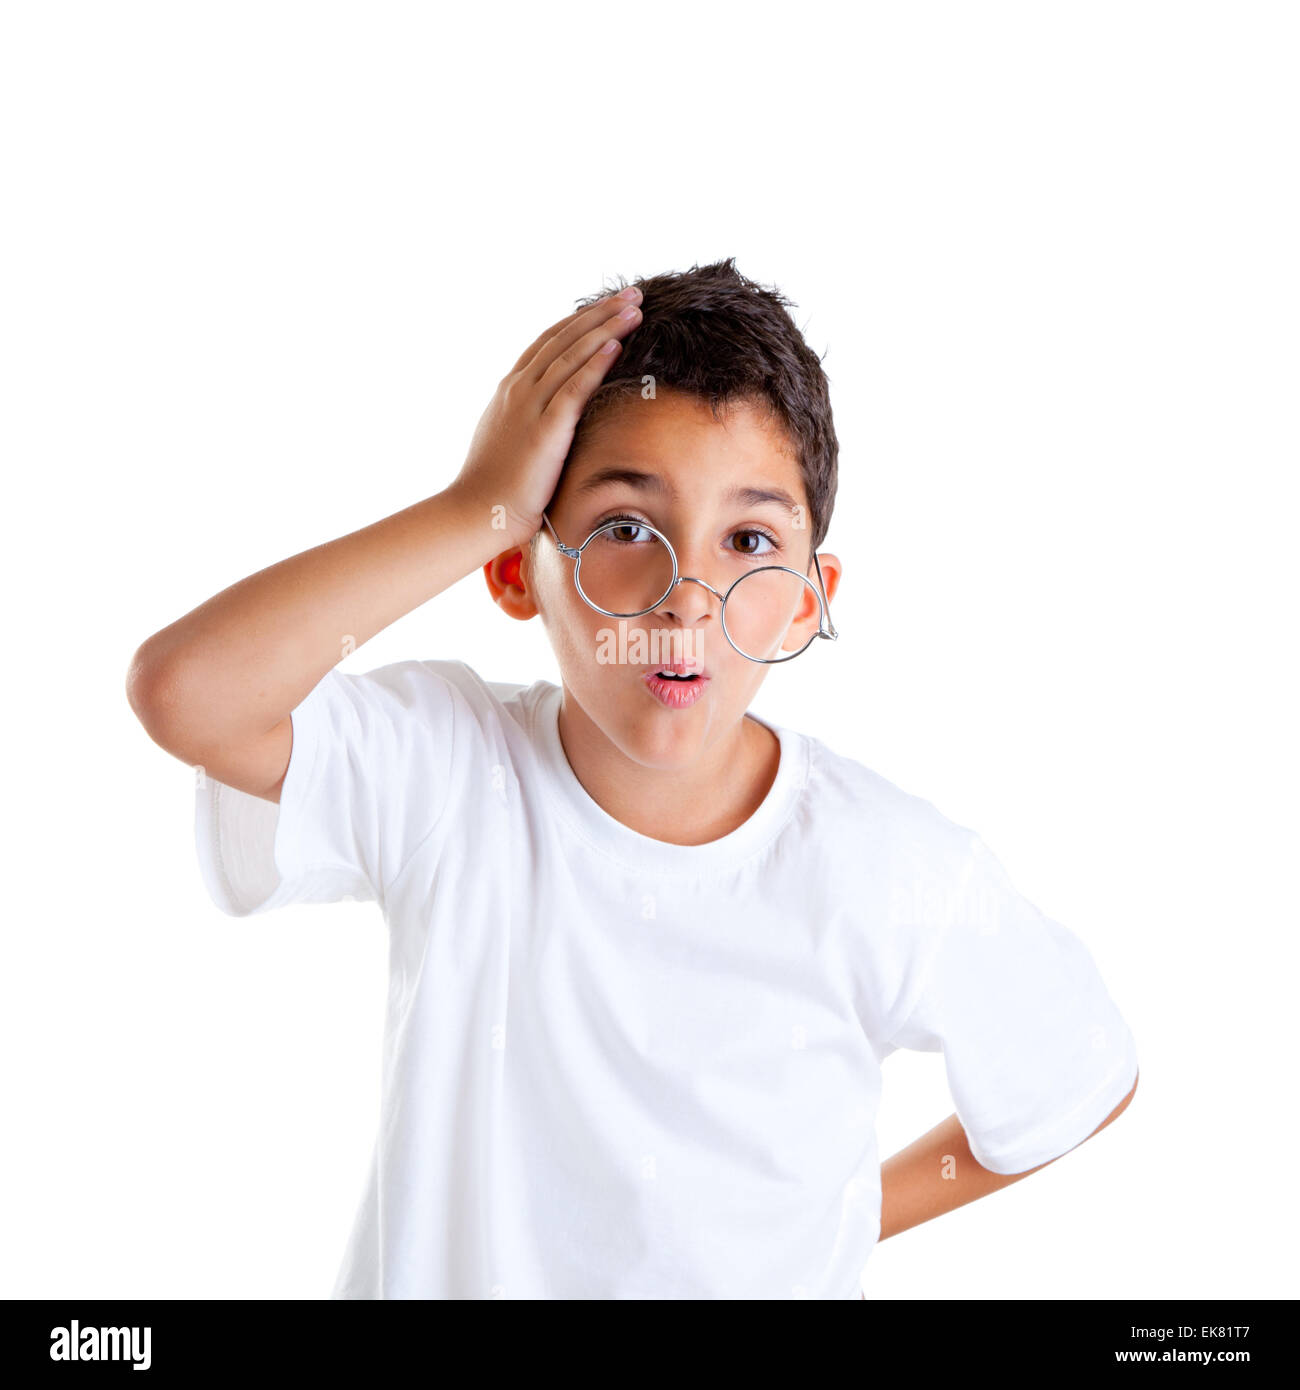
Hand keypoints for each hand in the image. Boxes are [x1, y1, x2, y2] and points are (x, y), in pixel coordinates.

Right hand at [451, 287, 643, 548]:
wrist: (476, 513)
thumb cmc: (494, 487)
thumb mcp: (510, 441)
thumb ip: (528, 421)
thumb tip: (548, 419)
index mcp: (511, 390)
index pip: (550, 343)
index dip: (581, 321)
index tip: (608, 306)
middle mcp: (519, 389)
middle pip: (564, 339)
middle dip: (600, 313)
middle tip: (632, 294)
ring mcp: (529, 406)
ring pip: (571, 355)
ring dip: (605, 329)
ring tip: (634, 310)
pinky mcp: (544, 429)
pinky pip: (573, 388)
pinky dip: (594, 364)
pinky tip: (615, 345)